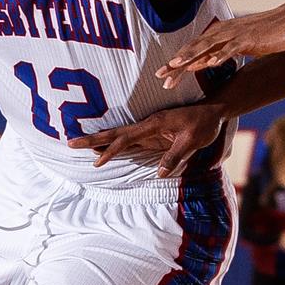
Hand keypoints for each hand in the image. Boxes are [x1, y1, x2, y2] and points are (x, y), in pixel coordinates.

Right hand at [68, 102, 224, 175]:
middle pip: (116, 134)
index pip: (127, 139)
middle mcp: (148, 125)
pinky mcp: (154, 135)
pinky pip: (130, 141)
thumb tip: (159, 173)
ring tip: (81, 146)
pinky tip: (106, 150)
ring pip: (120, 137)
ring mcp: (149, 130)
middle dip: (93, 139)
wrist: (213, 111)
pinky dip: (115, 145)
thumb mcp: (192, 141)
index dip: (110, 150)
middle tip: (71, 143)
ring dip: (101, 142)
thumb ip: (175, 156)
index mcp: (154, 124)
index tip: (96, 160)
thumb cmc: (204, 124)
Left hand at [155, 3, 284, 86]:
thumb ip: (224, 51)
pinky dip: (218, 56)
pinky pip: (230, 48)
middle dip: (176, 63)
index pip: (194, 49)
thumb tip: (207, 62)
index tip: (164, 75)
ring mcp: (235, 34)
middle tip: (160, 77)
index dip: (178, 62)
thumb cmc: (270, 32)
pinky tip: (207, 64)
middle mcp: (224, 31)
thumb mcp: (243, 43)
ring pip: (207, 46)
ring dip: (190, 57)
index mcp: (221, 33)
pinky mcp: (249, 39)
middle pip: (194, 48)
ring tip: (175, 68)